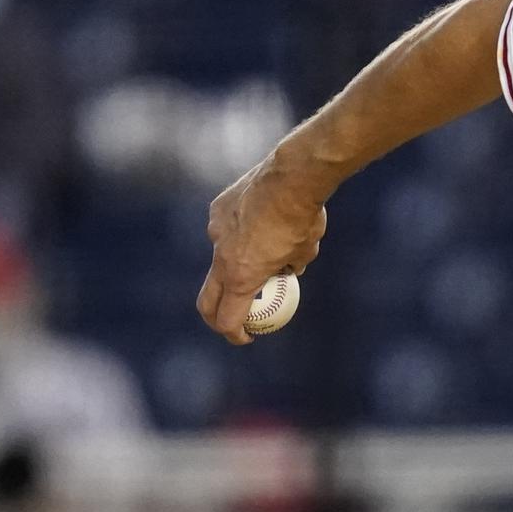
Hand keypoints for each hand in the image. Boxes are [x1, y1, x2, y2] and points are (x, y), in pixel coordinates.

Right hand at [195, 157, 328, 343]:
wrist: (292, 176)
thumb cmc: (303, 219)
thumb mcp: (305, 252)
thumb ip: (291, 267)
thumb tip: (288, 271)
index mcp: (241, 277)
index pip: (227, 320)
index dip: (236, 334)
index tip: (248, 335)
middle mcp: (221, 256)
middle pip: (207, 299)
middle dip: (216, 316)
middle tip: (233, 319)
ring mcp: (215, 231)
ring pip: (219, 257)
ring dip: (234, 264)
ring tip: (263, 249)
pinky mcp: (216, 209)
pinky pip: (224, 228)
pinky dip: (238, 232)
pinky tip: (258, 219)